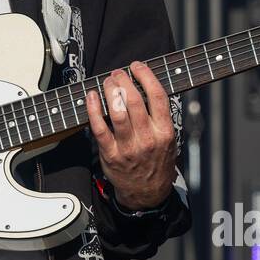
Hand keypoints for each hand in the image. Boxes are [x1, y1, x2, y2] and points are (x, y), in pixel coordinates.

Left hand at [85, 62, 175, 210]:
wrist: (147, 192)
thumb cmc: (156, 161)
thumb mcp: (168, 139)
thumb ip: (159, 116)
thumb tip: (145, 86)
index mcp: (165, 131)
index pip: (158, 96)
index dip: (146, 76)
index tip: (138, 66)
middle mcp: (147, 138)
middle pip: (134, 101)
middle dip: (124, 80)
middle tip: (118, 73)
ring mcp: (128, 147)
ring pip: (117, 112)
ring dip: (110, 91)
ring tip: (107, 81)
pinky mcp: (111, 154)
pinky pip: (99, 128)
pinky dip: (93, 109)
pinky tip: (92, 97)